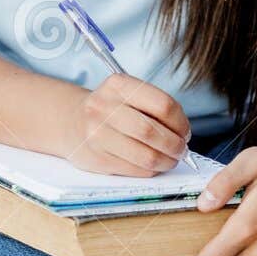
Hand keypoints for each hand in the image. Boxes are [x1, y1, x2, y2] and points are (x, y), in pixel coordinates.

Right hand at [65, 74, 190, 176]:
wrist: (72, 121)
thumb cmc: (110, 108)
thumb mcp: (127, 93)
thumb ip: (154, 106)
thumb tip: (183, 134)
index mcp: (118, 85)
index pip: (163, 105)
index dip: (181, 122)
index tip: (185, 131)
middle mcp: (104, 107)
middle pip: (152, 132)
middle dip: (175, 145)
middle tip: (181, 149)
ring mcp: (97, 134)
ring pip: (145, 156)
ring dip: (166, 161)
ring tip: (170, 159)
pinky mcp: (96, 158)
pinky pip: (134, 170)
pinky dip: (151, 170)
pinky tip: (153, 165)